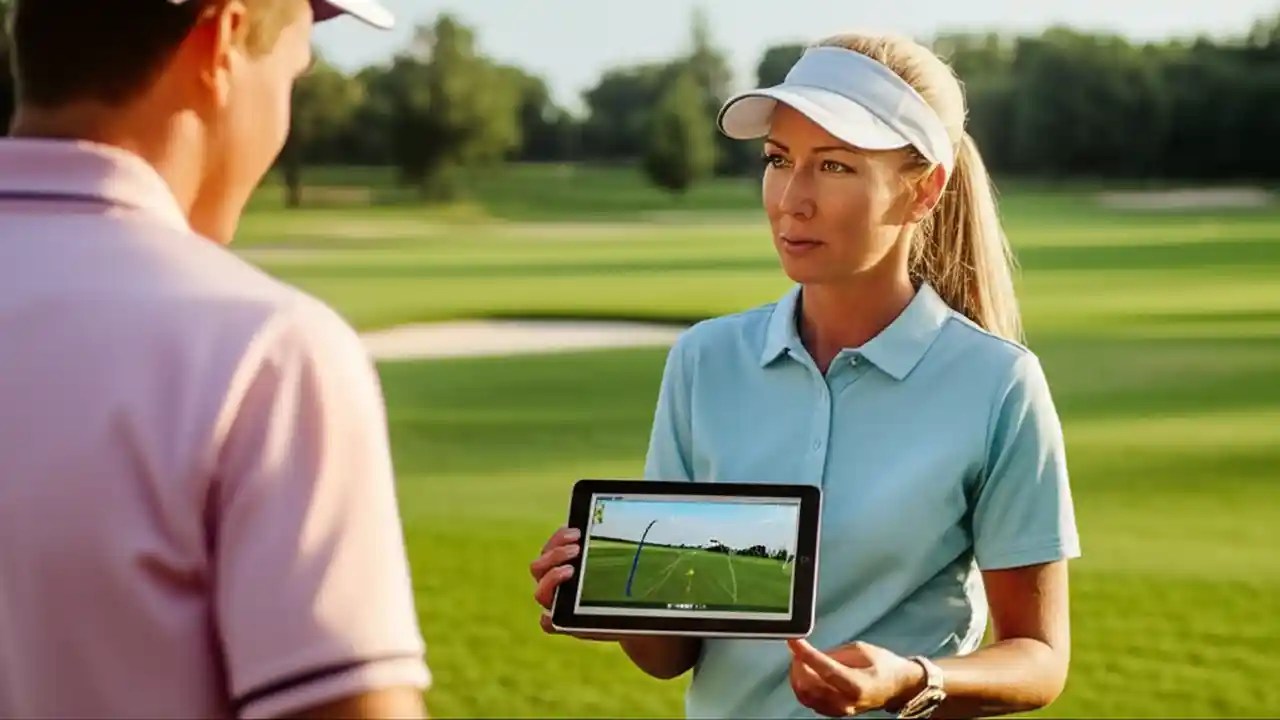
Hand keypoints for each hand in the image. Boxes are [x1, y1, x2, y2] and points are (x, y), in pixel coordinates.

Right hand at [530, 526, 618, 640]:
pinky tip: (554, 613)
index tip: (577, 533)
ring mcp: (558, 603)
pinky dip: (547, 617)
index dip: (558, 538)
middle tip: (576, 550)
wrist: (635, 615)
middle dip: (554, 554)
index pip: (550, 547)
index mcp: (564, 563)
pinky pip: (547, 623)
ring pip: (540, 591)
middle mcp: (556, 583)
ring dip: (551, 578)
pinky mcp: (564, 623)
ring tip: (571, 571)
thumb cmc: (622, 585)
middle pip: (538, 566)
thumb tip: (627, 521)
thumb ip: (614, 545)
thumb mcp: (621, 562)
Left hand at [786, 639, 924, 716]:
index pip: (824, 669)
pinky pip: (810, 702)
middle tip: (797, 650)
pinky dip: (803, 687)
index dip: (805, 653)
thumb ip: (834, 653)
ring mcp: (840, 710)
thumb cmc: (883, 666)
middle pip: (809, 687)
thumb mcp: (861, 650)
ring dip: (797, 677)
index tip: (794, 641)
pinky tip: (806, 674)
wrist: (897, 687)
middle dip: (798, 665)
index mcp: (856, 684)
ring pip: (805, 696)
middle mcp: (847, 701)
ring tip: (801, 661)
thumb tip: (811, 653)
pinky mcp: (835, 712)